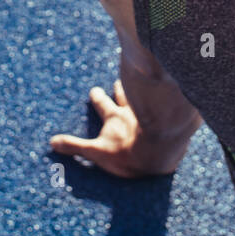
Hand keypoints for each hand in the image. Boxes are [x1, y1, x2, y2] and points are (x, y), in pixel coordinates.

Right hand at [49, 80, 187, 178]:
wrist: (162, 152)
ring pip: (148, 97)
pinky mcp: (171, 118)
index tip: (94, 90)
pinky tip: (182, 98)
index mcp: (116, 118)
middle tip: (118, 81)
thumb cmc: (129, 154)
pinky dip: (174, 99)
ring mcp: (154, 113)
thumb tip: (52, 142)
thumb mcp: (98, 152)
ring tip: (147, 84)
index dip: (97, 97)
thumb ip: (75, 146)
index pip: (103, 104)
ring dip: (145, 91)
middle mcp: (135, 112)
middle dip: (121, 89)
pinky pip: (172, 106)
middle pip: (126, 95)